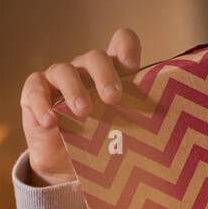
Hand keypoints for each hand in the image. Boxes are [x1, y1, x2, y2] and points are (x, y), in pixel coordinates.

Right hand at [18, 27, 142, 184]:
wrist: (66, 164)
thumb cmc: (101, 141)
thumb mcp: (123, 131)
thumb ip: (142, 122)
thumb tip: (173, 132)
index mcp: (113, 73)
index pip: (121, 44)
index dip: (127, 47)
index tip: (133, 65)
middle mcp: (86, 69)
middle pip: (95, 57)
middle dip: (105, 75)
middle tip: (113, 98)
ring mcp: (59, 79)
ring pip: (64, 71)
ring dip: (74, 90)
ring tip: (83, 112)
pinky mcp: (35, 93)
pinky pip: (35, 90)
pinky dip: (41, 104)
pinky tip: (50, 122)